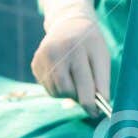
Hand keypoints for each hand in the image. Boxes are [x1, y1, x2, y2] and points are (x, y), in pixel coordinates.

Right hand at [32, 0, 109, 114]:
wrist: (69, 23)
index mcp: (76, 50)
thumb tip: (101, 106)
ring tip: (75, 77)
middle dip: (79, 96)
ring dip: (68, 92)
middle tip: (87, 92)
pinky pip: (48, 87)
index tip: (96, 113)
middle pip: (67, 91)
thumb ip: (102, 81)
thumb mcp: (102, 56)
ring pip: (56, 92)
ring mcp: (42, 58)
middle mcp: (55, 53)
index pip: (84, 85)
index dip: (90, 104)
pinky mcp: (35, 63)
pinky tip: (64, 73)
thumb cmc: (90, 43)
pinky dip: (58, 87)